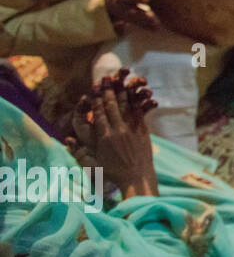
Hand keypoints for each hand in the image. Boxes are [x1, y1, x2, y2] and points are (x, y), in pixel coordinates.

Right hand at [72, 68, 158, 198]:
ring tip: (121, 82)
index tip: (94, 90)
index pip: (99, 114)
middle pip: (112, 107)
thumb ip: (78, 152)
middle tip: (106, 79)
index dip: (96, 101)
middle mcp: (118, 131)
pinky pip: (139, 114)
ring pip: (126, 108)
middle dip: (108, 92)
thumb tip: (66, 140)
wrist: (137, 178)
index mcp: (104, 137)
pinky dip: (137, 103)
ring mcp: (132, 130)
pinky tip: (136, 94)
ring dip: (123, 94)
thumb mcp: (91, 165)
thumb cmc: (112, 174)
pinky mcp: (143, 132)